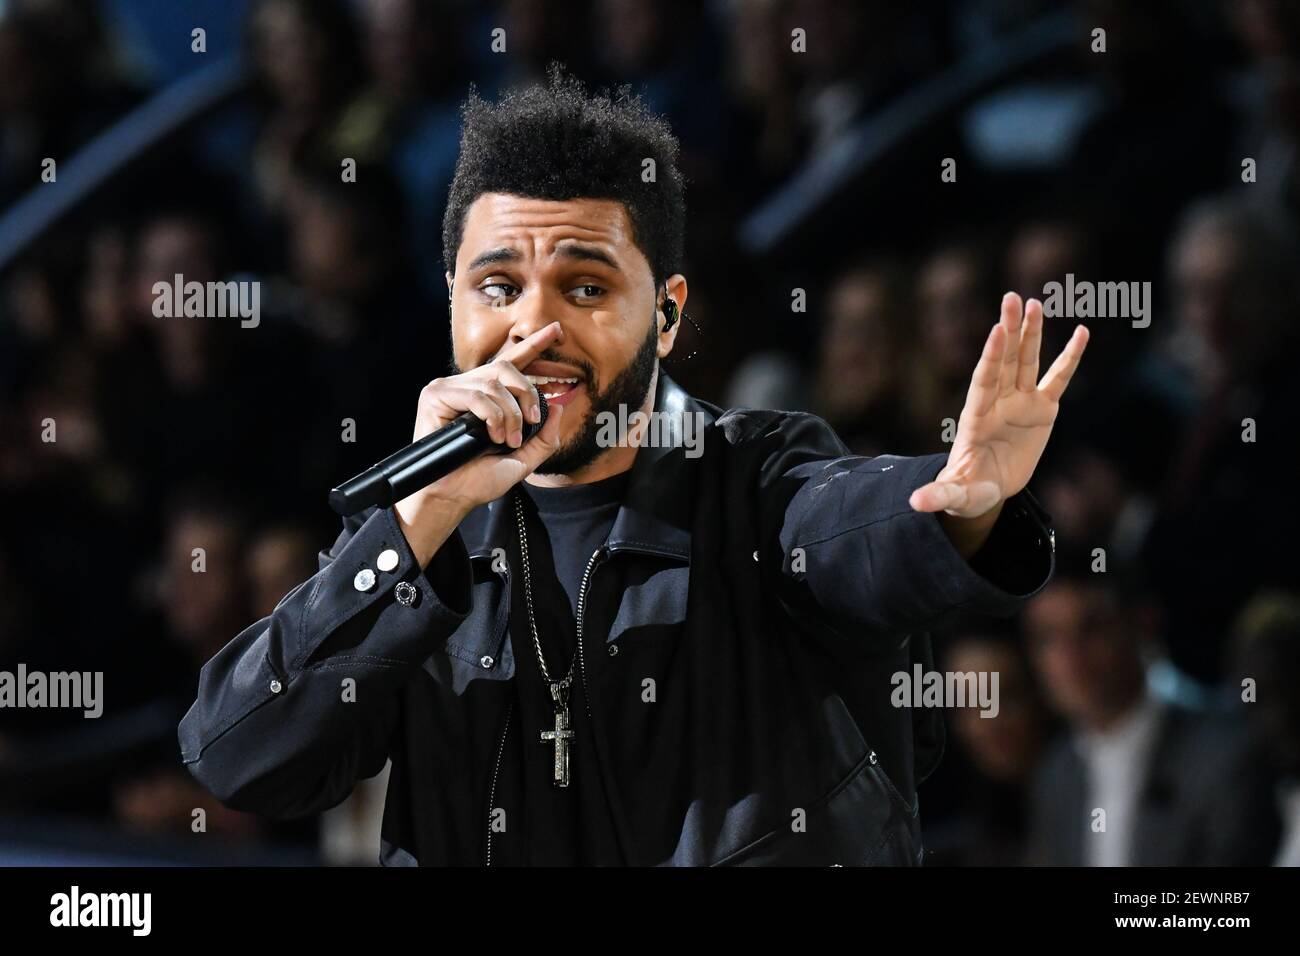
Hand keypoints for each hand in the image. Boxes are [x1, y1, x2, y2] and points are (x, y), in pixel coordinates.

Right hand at [394, 323, 565, 563]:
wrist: (452, 496)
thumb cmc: (478, 480)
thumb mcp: (522, 460)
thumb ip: (544, 438)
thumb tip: (558, 408)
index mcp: (488, 397)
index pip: (513, 363)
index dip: (535, 345)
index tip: (557, 331)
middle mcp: (469, 387)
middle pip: (507, 368)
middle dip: (527, 394)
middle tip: (530, 421)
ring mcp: (451, 388)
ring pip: (494, 383)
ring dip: (509, 415)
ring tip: (506, 440)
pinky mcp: (436, 394)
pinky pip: (476, 394)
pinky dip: (491, 416)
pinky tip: (491, 435)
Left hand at [909, 293, 1087, 550]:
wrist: (984, 489)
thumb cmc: (965, 490)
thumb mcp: (954, 495)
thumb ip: (939, 495)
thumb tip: (916, 503)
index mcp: (976, 417)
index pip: (984, 382)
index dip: (991, 357)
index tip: (997, 329)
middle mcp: (997, 403)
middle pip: (1004, 362)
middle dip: (1009, 332)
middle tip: (1013, 300)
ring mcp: (1020, 403)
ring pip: (1027, 363)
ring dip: (1032, 335)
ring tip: (1035, 304)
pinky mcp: (1042, 410)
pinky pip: (1058, 380)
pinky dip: (1070, 358)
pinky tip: (1082, 332)